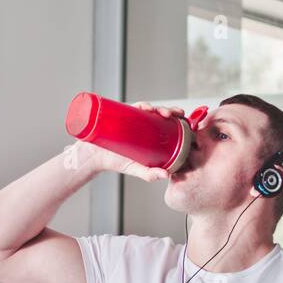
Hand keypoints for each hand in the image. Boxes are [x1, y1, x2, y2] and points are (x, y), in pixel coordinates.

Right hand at [64, 102, 184, 182]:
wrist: (96, 157)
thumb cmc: (117, 162)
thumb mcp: (136, 169)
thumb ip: (149, 174)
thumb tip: (166, 175)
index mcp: (149, 133)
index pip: (166, 122)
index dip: (177, 118)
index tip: (186, 120)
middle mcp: (142, 123)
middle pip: (160, 113)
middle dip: (170, 110)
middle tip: (175, 115)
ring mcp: (132, 118)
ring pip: (149, 108)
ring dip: (158, 107)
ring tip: (163, 113)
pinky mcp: (121, 115)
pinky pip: (133, 107)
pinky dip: (142, 106)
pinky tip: (146, 108)